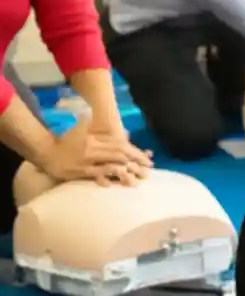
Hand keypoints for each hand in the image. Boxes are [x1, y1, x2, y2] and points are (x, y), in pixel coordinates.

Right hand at [36, 113, 151, 185]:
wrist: (46, 152)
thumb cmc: (64, 142)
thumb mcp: (78, 130)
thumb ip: (87, 122)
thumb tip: (90, 112)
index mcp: (96, 140)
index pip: (120, 145)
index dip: (134, 151)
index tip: (147, 157)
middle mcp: (94, 149)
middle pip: (119, 155)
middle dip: (135, 161)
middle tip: (148, 168)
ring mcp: (87, 161)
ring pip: (109, 165)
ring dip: (124, 172)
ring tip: (136, 180)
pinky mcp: (80, 171)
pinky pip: (95, 175)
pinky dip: (105, 178)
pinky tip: (114, 183)